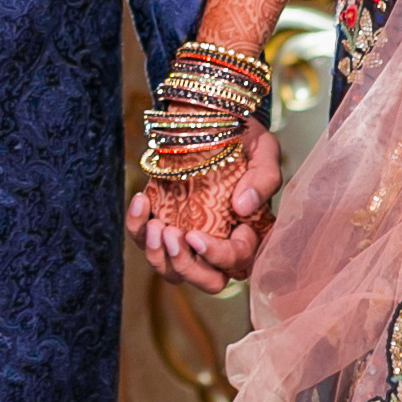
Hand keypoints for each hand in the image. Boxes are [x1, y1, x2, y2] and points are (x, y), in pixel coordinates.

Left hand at [125, 122, 281, 292]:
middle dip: (186, 267)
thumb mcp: (265, 153)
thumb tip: (243, 207)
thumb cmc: (247, 142)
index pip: (238, 261)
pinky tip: (140, 201)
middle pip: (207, 281)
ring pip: (172, 272)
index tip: (194, 235)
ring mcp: (188, 237)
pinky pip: (144, 239)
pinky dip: (136, 227)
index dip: (216, 256)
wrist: (216, 121)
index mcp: (249, 234)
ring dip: (158, 256)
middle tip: (171, 235)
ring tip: (153, 225)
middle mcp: (219, 244)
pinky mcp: (162, 222)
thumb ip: (264, 179)